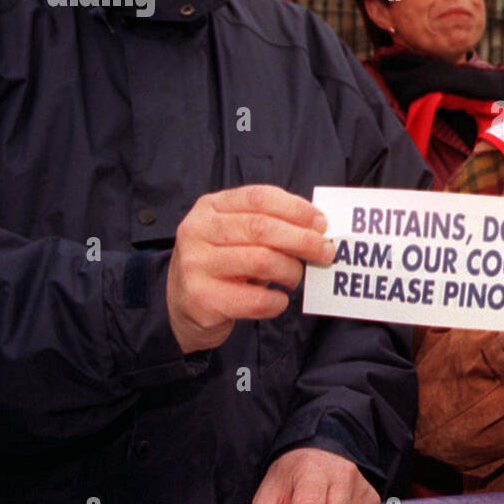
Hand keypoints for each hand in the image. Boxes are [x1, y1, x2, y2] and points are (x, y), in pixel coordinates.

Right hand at [166, 185, 333, 353]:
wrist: (179, 307)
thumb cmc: (220, 265)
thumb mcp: (235, 235)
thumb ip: (268, 225)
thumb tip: (316, 228)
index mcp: (211, 207)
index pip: (259, 197)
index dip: (295, 208)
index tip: (321, 222)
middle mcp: (198, 231)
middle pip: (262, 228)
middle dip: (303, 239)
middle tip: (325, 252)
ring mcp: (196, 264)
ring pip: (262, 261)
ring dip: (291, 271)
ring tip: (295, 278)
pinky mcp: (201, 298)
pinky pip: (255, 300)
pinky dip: (277, 301)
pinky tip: (278, 300)